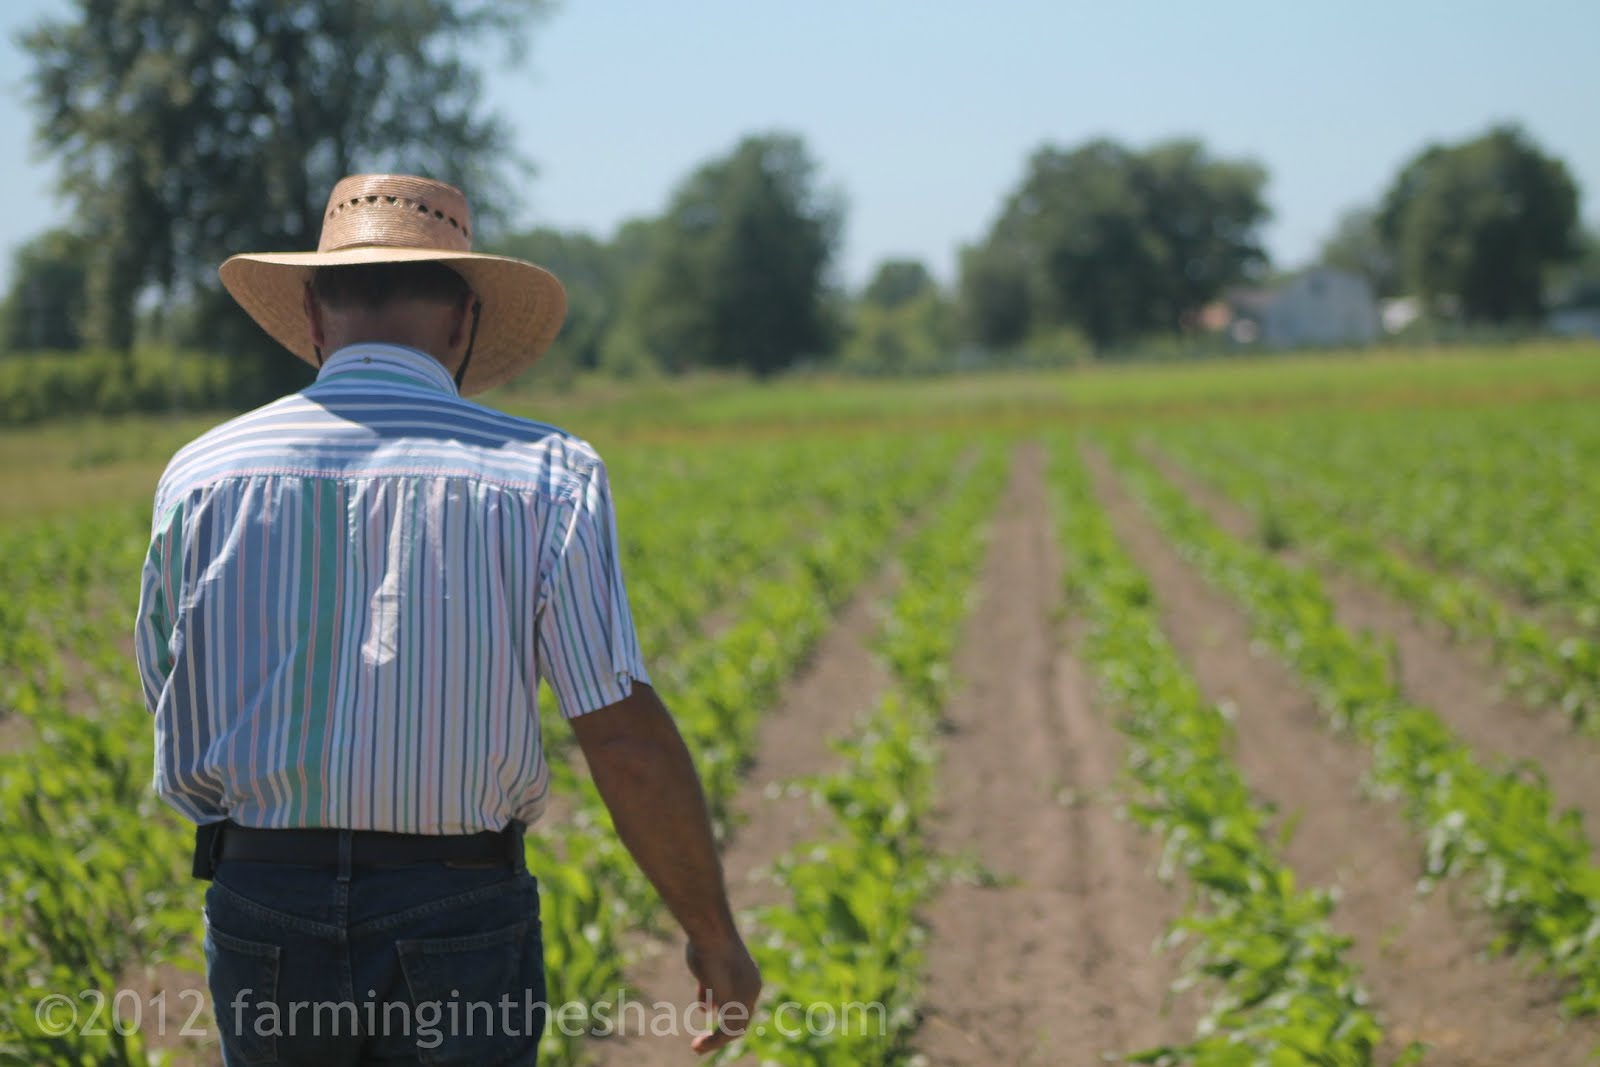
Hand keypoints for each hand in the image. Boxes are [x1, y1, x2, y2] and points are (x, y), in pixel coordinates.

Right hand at [685, 936, 761, 1054]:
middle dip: (723, 1029)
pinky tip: (697, 1045)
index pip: (740, 1000)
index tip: (706, 1014)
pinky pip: (726, 1033)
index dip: (724, 1009)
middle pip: (741, 1016)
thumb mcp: (707, 966)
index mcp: (749, 976)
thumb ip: (708, 987)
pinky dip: (712, 1042)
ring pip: (735, 1028)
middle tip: (704, 1039)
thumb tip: (705, 1008)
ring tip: (698, 1047)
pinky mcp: (735, 1007)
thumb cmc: (706, 942)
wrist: (712, 934)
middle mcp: (752, 988)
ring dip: (716, 1040)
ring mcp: (746, 998)